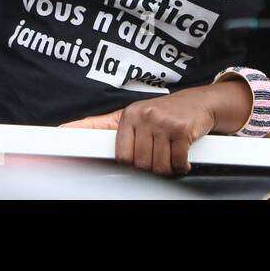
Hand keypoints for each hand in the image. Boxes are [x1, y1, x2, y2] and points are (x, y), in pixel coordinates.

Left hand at [62, 85, 220, 176]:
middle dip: (151, 167)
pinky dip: (181, 166)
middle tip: (158, 157)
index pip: (121, 154)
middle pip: (139, 164)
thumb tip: (69, 129)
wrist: (201, 103)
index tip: (116, 164)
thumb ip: (104, 125)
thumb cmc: (165, 112)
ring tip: (170, 155)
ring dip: (167, 168)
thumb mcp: (134, 115)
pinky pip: (177, 163)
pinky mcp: (181, 130)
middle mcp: (144, 117)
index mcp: (129, 116)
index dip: (126, 164)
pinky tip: (182, 156)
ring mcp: (163, 123)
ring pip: (158, 167)